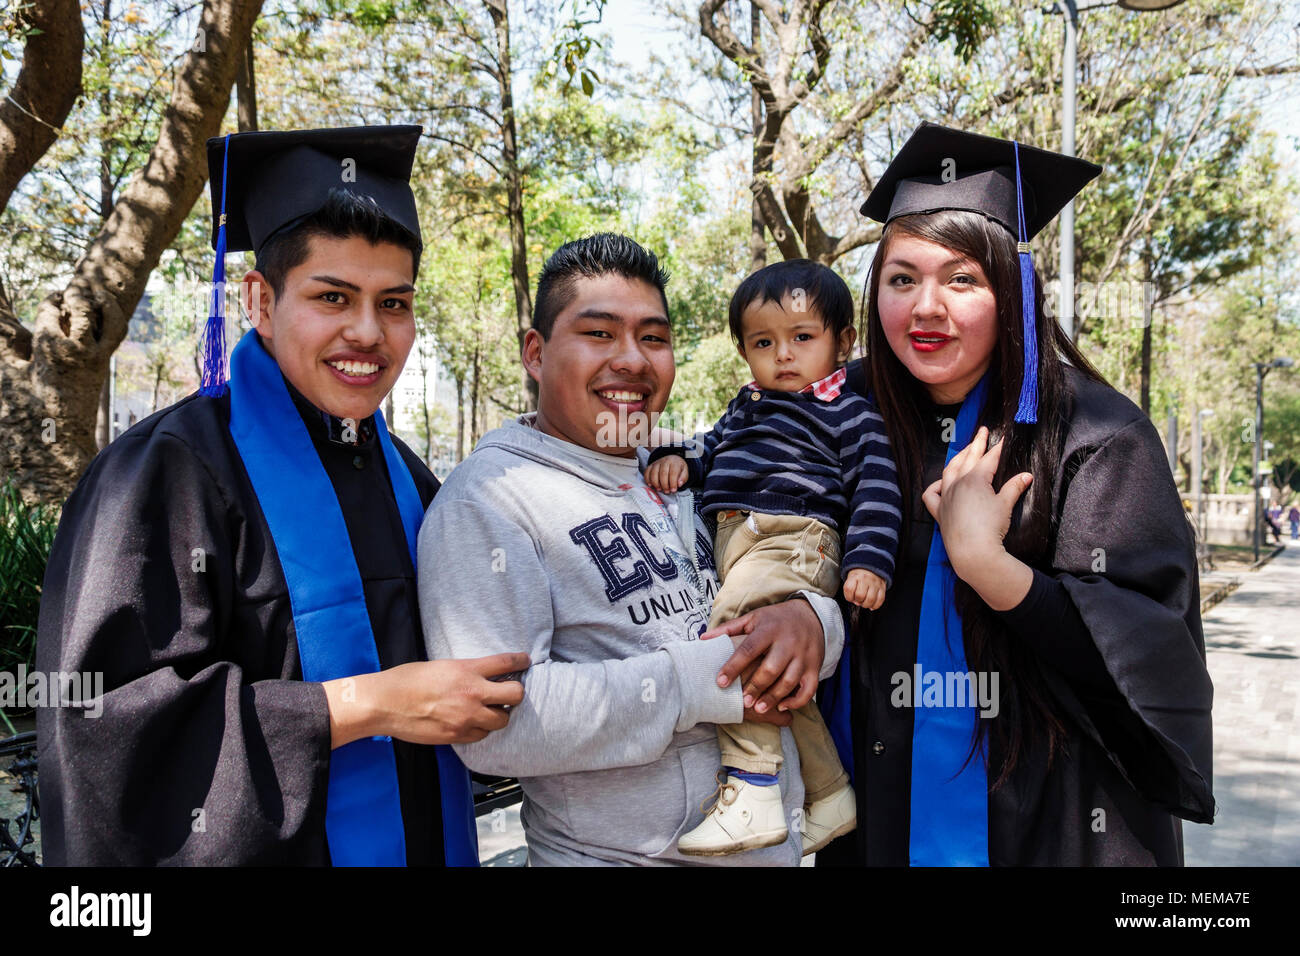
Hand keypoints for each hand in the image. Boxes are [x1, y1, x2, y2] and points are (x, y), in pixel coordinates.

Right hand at [323, 652, 529, 748]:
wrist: (385, 703)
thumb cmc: (407, 680)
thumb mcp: (441, 666)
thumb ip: (464, 671)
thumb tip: (480, 675)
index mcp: (467, 670)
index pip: (506, 663)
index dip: (521, 661)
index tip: (525, 661)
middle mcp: (472, 693)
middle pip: (515, 695)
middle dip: (515, 694)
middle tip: (508, 693)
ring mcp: (466, 717)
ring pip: (502, 720)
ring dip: (499, 714)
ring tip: (489, 710)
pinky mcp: (457, 735)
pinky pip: (482, 735)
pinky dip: (481, 730)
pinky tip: (472, 724)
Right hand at [645, 454, 687, 492]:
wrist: (673, 459)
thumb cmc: (678, 468)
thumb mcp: (685, 472)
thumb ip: (683, 478)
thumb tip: (679, 484)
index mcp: (674, 462)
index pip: (673, 473)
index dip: (673, 483)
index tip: (673, 490)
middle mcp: (665, 461)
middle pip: (663, 474)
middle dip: (664, 485)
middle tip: (667, 491)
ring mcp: (657, 463)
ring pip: (653, 473)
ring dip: (656, 483)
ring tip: (659, 489)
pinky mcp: (651, 465)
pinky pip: (647, 472)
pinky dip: (648, 479)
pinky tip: (651, 485)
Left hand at [702, 598, 824, 714]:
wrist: (810, 615)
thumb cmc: (775, 619)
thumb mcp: (753, 618)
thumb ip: (729, 629)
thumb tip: (703, 640)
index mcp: (768, 629)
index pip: (749, 649)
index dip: (733, 666)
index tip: (720, 682)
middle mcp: (787, 642)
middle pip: (771, 668)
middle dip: (756, 686)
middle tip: (743, 701)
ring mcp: (803, 655)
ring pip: (790, 680)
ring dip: (774, 697)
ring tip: (758, 708)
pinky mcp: (814, 666)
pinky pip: (809, 688)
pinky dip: (797, 700)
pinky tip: (782, 706)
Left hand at [843, 568, 885, 609]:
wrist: (871, 568)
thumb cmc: (859, 577)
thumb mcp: (850, 580)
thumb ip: (850, 591)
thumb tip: (856, 602)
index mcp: (855, 576)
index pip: (849, 589)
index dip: (849, 597)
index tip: (850, 597)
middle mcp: (866, 579)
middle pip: (860, 595)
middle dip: (858, 601)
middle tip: (858, 600)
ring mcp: (875, 583)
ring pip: (870, 599)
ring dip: (866, 605)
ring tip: (865, 603)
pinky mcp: (882, 587)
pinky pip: (880, 600)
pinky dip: (875, 605)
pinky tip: (872, 604)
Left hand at [921, 426, 1030, 580]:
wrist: (973, 552)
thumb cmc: (991, 528)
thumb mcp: (1005, 505)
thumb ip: (1014, 487)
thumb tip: (1026, 476)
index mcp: (975, 479)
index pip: (989, 459)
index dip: (998, 448)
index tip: (1005, 440)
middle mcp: (957, 484)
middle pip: (968, 458)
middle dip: (976, 443)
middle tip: (982, 431)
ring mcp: (946, 497)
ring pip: (949, 471)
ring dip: (957, 458)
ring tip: (965, 451)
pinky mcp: (939, 512)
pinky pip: (932, 494)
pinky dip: (935, 486)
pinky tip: (942, 483)